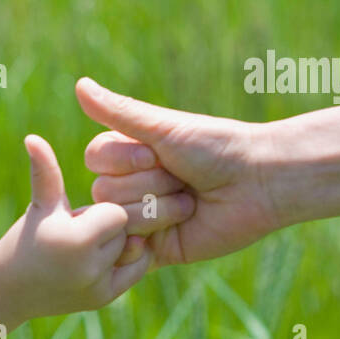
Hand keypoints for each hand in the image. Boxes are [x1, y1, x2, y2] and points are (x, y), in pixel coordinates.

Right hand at [0, 133, 153, 322]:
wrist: (9, 291)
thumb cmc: (24, 240)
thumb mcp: (41, 206)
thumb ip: (46, 171)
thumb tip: (32, 138)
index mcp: (74, 238)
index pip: (115, 212)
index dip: (100, 211)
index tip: (82, 216)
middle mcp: (88, 266)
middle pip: (126, 230)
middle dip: (110, 228)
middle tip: (86, 232)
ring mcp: (97, 285)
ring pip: (133, 248)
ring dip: (119, 243)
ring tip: (92, 246)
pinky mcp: (104, 298)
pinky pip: (136, 269)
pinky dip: (127, 261)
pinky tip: (103, 258)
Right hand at [75, 77, 284, 265]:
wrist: (259, 183)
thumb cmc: (216, 147)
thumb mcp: (163, 128)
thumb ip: (118, 112)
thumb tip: (80, 84)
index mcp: (129, 157)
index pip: (95, 159)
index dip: (124, 159)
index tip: (159, 154)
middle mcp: (130, 187)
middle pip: (104, 192)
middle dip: (148, 185)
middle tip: (184, 181)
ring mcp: (140, 220)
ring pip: (118, 221)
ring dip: (160, 209)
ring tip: (190, 203)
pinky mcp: (155, 251)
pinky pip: (126, 254)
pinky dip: (141, 244)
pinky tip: (167, 233)